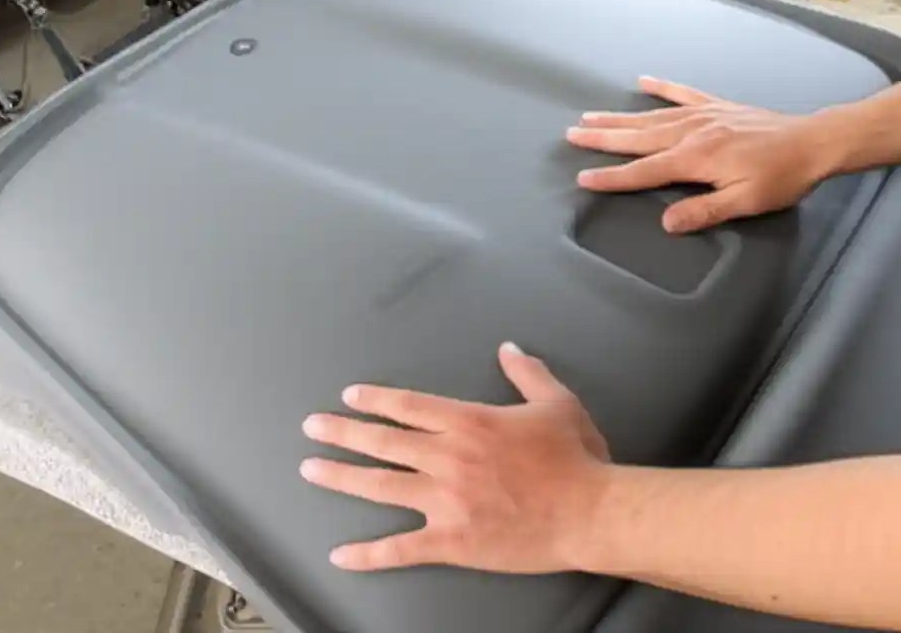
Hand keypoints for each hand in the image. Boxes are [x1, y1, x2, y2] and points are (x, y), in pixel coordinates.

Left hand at [300, 343, 611, 572]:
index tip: (350, 397)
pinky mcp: (451, 541)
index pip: (409, 406)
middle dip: (342, 432)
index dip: (376, 399)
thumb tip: (509, 348)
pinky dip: (367, 553)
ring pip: (380, 486)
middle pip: (383, 441)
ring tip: (310, 469)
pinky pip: (400, 548)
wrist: (590, 512)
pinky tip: (341, 554)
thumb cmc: (576, 459)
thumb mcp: (556, 403)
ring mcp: (445, 500)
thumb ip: (528, 373)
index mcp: (470, 422)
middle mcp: (449, 457)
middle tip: (312, 427)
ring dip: (341, 477)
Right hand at [567, 76, 848, 233]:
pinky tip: (643, 81)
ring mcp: (704, 115)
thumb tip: (666, 223)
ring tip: (591, 116)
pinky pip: (683, 94)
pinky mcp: (717, 106)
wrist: (813, 143)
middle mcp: (692, 132)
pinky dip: (662, 87)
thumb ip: (704, 212)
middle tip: (571, 134)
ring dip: (620, 117)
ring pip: (652, 117)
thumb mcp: (744, 203)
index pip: (644, 172)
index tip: (583, 179)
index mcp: (695, 159)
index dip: (612, 178)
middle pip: (638, 137)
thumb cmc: (781, 178)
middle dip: (603, 138)